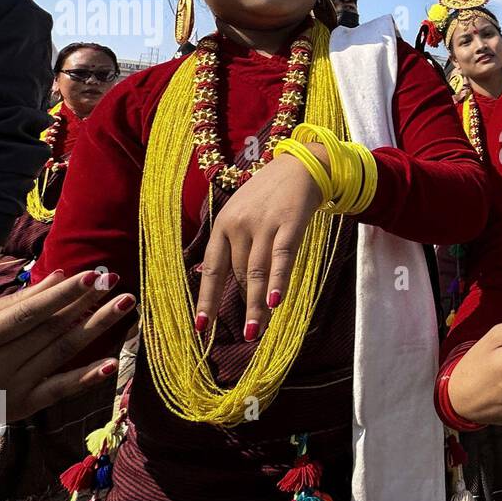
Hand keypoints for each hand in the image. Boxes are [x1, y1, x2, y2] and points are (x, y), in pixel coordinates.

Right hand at [0, 269, 128, 422]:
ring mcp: (11, 390)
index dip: (63, 294)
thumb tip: (60, 277)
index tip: (92, 275)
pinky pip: (60, 391)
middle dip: (87, 304)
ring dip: (97, 328)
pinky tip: (112, 362)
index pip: (28, 314)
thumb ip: (15, 303)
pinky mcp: (23, 408)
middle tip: (116, 281)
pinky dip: (87, 378)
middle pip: (50, 331)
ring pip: (61, 354)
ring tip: (125, 306)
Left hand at [194, 149, 326, 341]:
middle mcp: (239, 225)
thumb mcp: (240, 213)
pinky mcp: (289, 225)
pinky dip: (278, 281)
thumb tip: (208, 277)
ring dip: (257, 305)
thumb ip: (229, 244)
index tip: (201, 327)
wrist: (299, 166)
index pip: (212, 269)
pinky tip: (276, 302)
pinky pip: (281, 259)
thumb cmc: (268, 195)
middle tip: (249, 334)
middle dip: (245, 305)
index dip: (206, 299)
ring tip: (256, 331)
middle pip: (240, 275)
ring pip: (257, 273)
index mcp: (223, 225)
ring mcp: (264, 225)